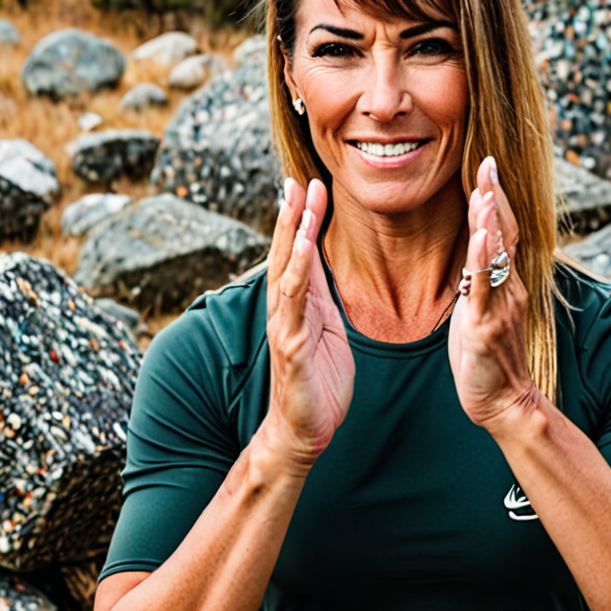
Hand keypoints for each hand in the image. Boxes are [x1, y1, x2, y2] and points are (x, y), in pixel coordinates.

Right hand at [260, 177, 354, 476]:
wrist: (303, 431)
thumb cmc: (317, 380)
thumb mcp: (326, 326)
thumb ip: (319, 292)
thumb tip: (316, 257)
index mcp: (299, 304)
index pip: (297, 253)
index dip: (302, 218)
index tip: (311, 183)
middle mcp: (285, 310)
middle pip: (285, 254)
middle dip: (292, 216)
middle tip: (298, 179)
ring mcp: (285, 328)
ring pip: (286, 274)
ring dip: (292, 236)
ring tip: (300, 203)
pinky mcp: (291, 349)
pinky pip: (292, 307)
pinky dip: (295, 276)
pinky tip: (301, 252)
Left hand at [448, 157, 537, 432]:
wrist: (503, 402)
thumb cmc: (487, 357)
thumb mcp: (482, 309)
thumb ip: (481, 278)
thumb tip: (474, 249)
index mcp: (506, 284)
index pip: (505, 232)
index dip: (498, 199)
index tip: (487, 167)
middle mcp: (509, 289)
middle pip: (505, 233)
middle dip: (495, 196)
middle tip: (486, 161)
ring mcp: (499, 306)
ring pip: (497, 255)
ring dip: (491, 219)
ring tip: (485, 186)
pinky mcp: (485, 326)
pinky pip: (484, 287)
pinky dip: (482, 258)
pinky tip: (480, 234)